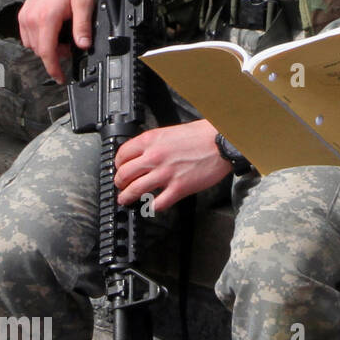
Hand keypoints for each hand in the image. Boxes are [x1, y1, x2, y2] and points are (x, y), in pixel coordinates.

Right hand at [18, 0, 95, 84]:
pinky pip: (28, 36)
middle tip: (71, 46)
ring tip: (63, 36)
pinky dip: (41, 38)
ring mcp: (24, 17)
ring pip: (33, 44)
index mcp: (46, 18)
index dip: (53, 68)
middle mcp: (31, 19)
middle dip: (55, 55)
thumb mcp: (84, 4)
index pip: (46, 51)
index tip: (60, 78)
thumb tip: (83, 45)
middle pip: (40, 50)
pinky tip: (54, 31)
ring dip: (48, 46)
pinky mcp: (23, 15)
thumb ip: (82, 26)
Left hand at [113, 118, 231, 212]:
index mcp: (151, 141)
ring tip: (126, 200)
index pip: (122, 155)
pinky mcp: (179, 188)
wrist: (222, 142)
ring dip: (127, 198)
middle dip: (119, 183)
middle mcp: (154, 157)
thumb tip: (143, 155)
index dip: (117, 165)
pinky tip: (150, 207)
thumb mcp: (170, 132)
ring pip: (135, 190)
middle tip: (121, 187)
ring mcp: (165, 174)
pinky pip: (158, 203)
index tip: (120, 169)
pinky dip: (151, 207)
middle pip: (124, 175)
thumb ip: (154, 144)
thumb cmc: (202, 135)